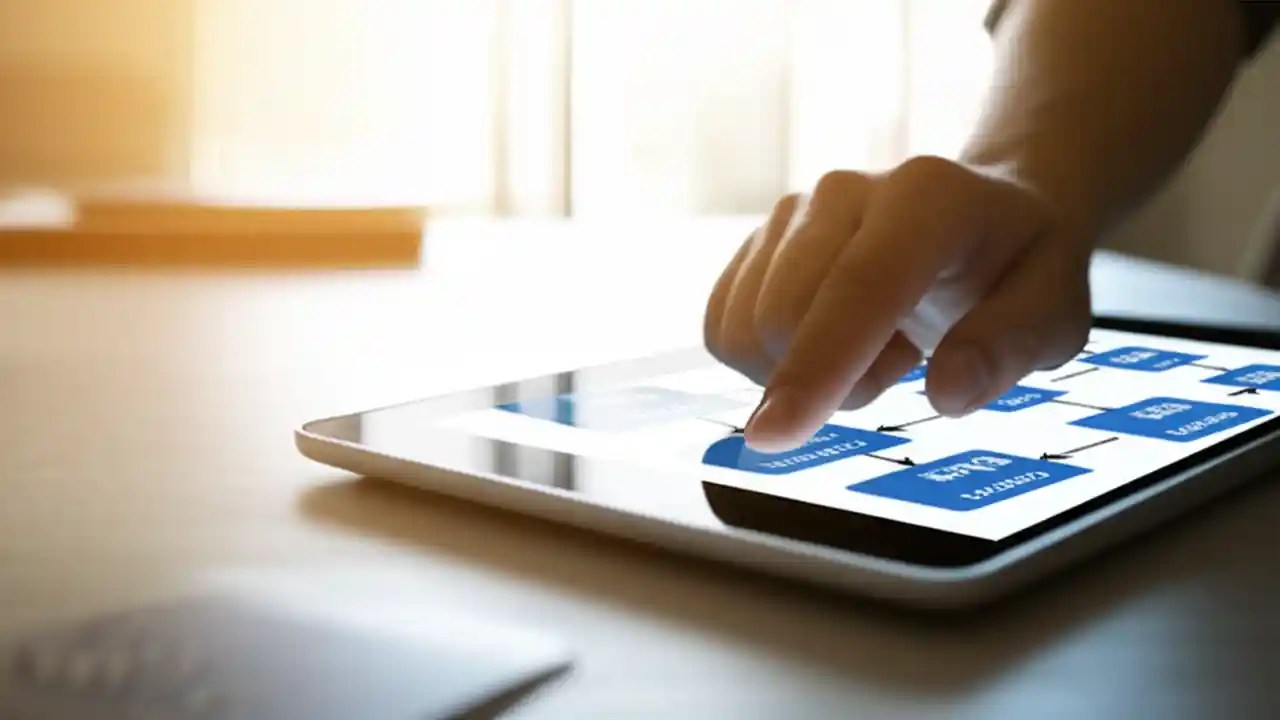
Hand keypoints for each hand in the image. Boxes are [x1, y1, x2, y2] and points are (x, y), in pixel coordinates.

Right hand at [703, 156, 1094, 451]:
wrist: (985, 214)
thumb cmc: (1019, 271)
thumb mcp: (1054, 316)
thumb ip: (1007, 349)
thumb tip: (948, 392)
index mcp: (927, 200)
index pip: (858, 290)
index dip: (814, 367)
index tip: (773, 438)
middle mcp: (846, 192)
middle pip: (781, 318)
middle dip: (829, 381)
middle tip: (897, 363)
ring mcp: (793, 210)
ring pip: (745, 328)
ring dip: (800, 371)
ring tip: (870, 344)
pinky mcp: (759, 238)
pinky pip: (724, 326)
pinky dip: (767, 357)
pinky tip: (827, 336)